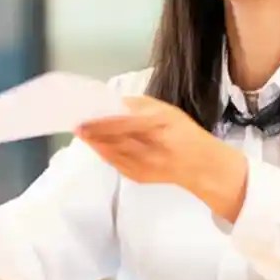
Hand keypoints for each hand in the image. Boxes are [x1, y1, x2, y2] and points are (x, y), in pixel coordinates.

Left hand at [75, 96, 248, 221]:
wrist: (201, 165)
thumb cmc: (184, 133)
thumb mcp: (166, 111)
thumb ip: (140, 106)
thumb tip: (114, 102)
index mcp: (159, 125)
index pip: (122, 123)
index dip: (101, 122)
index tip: (84, 117)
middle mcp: (151, 147)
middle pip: (114, 139)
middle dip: (93, 133)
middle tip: (78, 125)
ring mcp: (144, 165)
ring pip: (112, 153)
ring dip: (95, 143)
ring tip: (84, 134)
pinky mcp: (139, 177)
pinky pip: (116, 164)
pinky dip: (105, 154)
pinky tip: (97, 147)